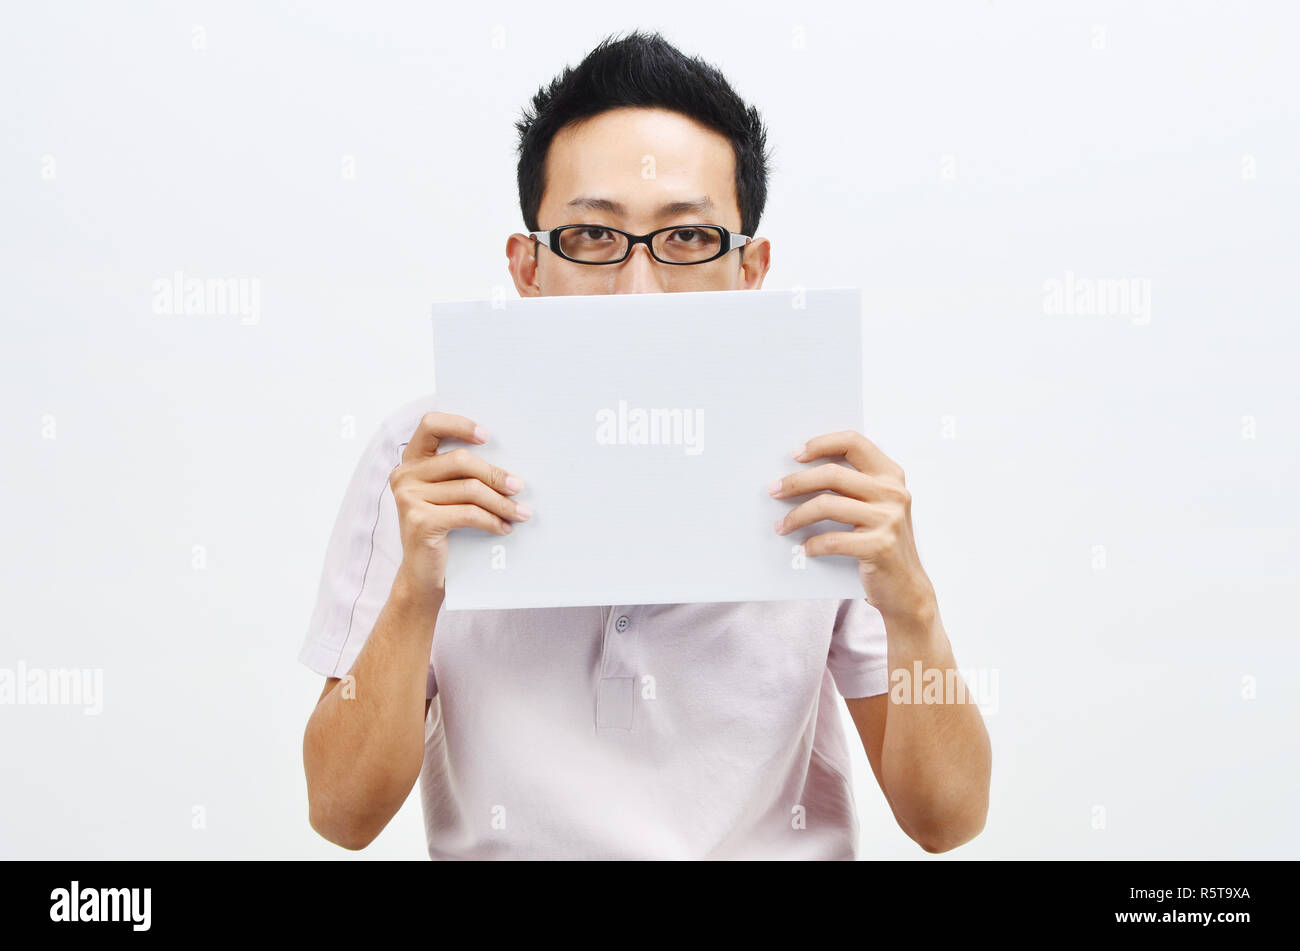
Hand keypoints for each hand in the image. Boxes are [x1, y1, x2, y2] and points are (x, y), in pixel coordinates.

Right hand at [389, 412, 530, 593]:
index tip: (487, 436)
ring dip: (502, 503)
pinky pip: (468, 513)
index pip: (430, 425)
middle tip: (519, 486)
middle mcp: (404, 476)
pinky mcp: (420, 520)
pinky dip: (493, 521)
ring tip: (521, 512)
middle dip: (495, 474)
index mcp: (411, 462)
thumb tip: (507, 466)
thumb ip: (462, 475)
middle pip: (460, 460)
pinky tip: (504, 527)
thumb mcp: (449, 496)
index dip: (460, 424)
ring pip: (470, 489)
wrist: (423, 574)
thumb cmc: (443, 530)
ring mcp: (408, 498)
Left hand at [769, 430, 935, 622]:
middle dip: (796, 481)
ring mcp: (889, 519)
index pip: (853, 442)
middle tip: (774, 490)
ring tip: (781, 525)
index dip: (821, 444)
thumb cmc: (881, 543)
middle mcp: (893, 493)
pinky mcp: (880, 546)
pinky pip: (832, 539)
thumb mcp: (877, 507)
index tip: (795, 454)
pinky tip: (804, 548)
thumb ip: (853, 486)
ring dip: (797, 516)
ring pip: (827, 505)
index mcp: (891, 475)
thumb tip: (800, 473)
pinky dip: (813, 544)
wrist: (907, 589)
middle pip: (833, 474)